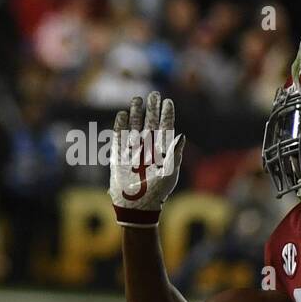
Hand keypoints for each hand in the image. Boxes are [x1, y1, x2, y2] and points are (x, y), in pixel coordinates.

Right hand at [110, 91, 185, 226]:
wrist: (136, 207)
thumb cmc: (157, 192)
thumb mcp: (170, 173)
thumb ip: (174, 154)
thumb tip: (181, 136)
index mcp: (162, 152)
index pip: (165, 129)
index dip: (166, 115)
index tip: (167, 101)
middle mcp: (148, 149)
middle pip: (150, 124)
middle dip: (152, 109)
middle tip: (154, 94)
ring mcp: (133, 152)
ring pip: (135, 128)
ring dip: (136, 113)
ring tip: (138, 99)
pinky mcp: (119, 157)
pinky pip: (119, 138)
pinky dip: (120, 126)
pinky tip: (123, 114)